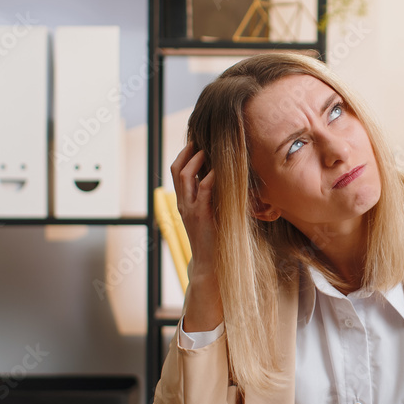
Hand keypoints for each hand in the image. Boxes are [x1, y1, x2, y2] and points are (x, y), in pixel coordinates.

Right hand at [170, 142, 222, 331]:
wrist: (210, 264)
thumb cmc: (215, 239)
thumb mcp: (212, 214)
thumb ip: (214, 199)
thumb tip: (227, 181)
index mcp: (184, 202)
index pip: (177, 172)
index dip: (184, 155)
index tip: (196, 142)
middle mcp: (183, 203)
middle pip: (177, 169)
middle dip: (187, 152)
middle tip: (199, 139)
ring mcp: (189, 209)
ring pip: (185, 176)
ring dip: (196, 161)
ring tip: (206, 150)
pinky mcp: (200, 216)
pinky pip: (202, 191)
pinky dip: (209, 178)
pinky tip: (218, 170)